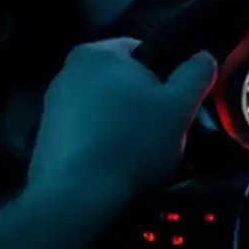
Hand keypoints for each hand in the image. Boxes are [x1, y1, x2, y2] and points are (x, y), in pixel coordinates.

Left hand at [30, 38, 215, 197]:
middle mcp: (67, 70)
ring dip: (122, 124)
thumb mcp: (178, 107)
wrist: (77, 197)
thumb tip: (203, 56)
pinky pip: (85, 131)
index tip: (176, 107)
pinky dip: (101, 142)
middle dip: (143, 103)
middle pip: (122, 81)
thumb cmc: (132, 143)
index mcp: (97, 52)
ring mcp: (52, 104)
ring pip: (104, 107)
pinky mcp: (45, 135)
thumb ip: (195, 75)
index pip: (142, 51)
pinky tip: (113, 165)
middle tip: (162, 133)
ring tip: (138, 154)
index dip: (166, 78)